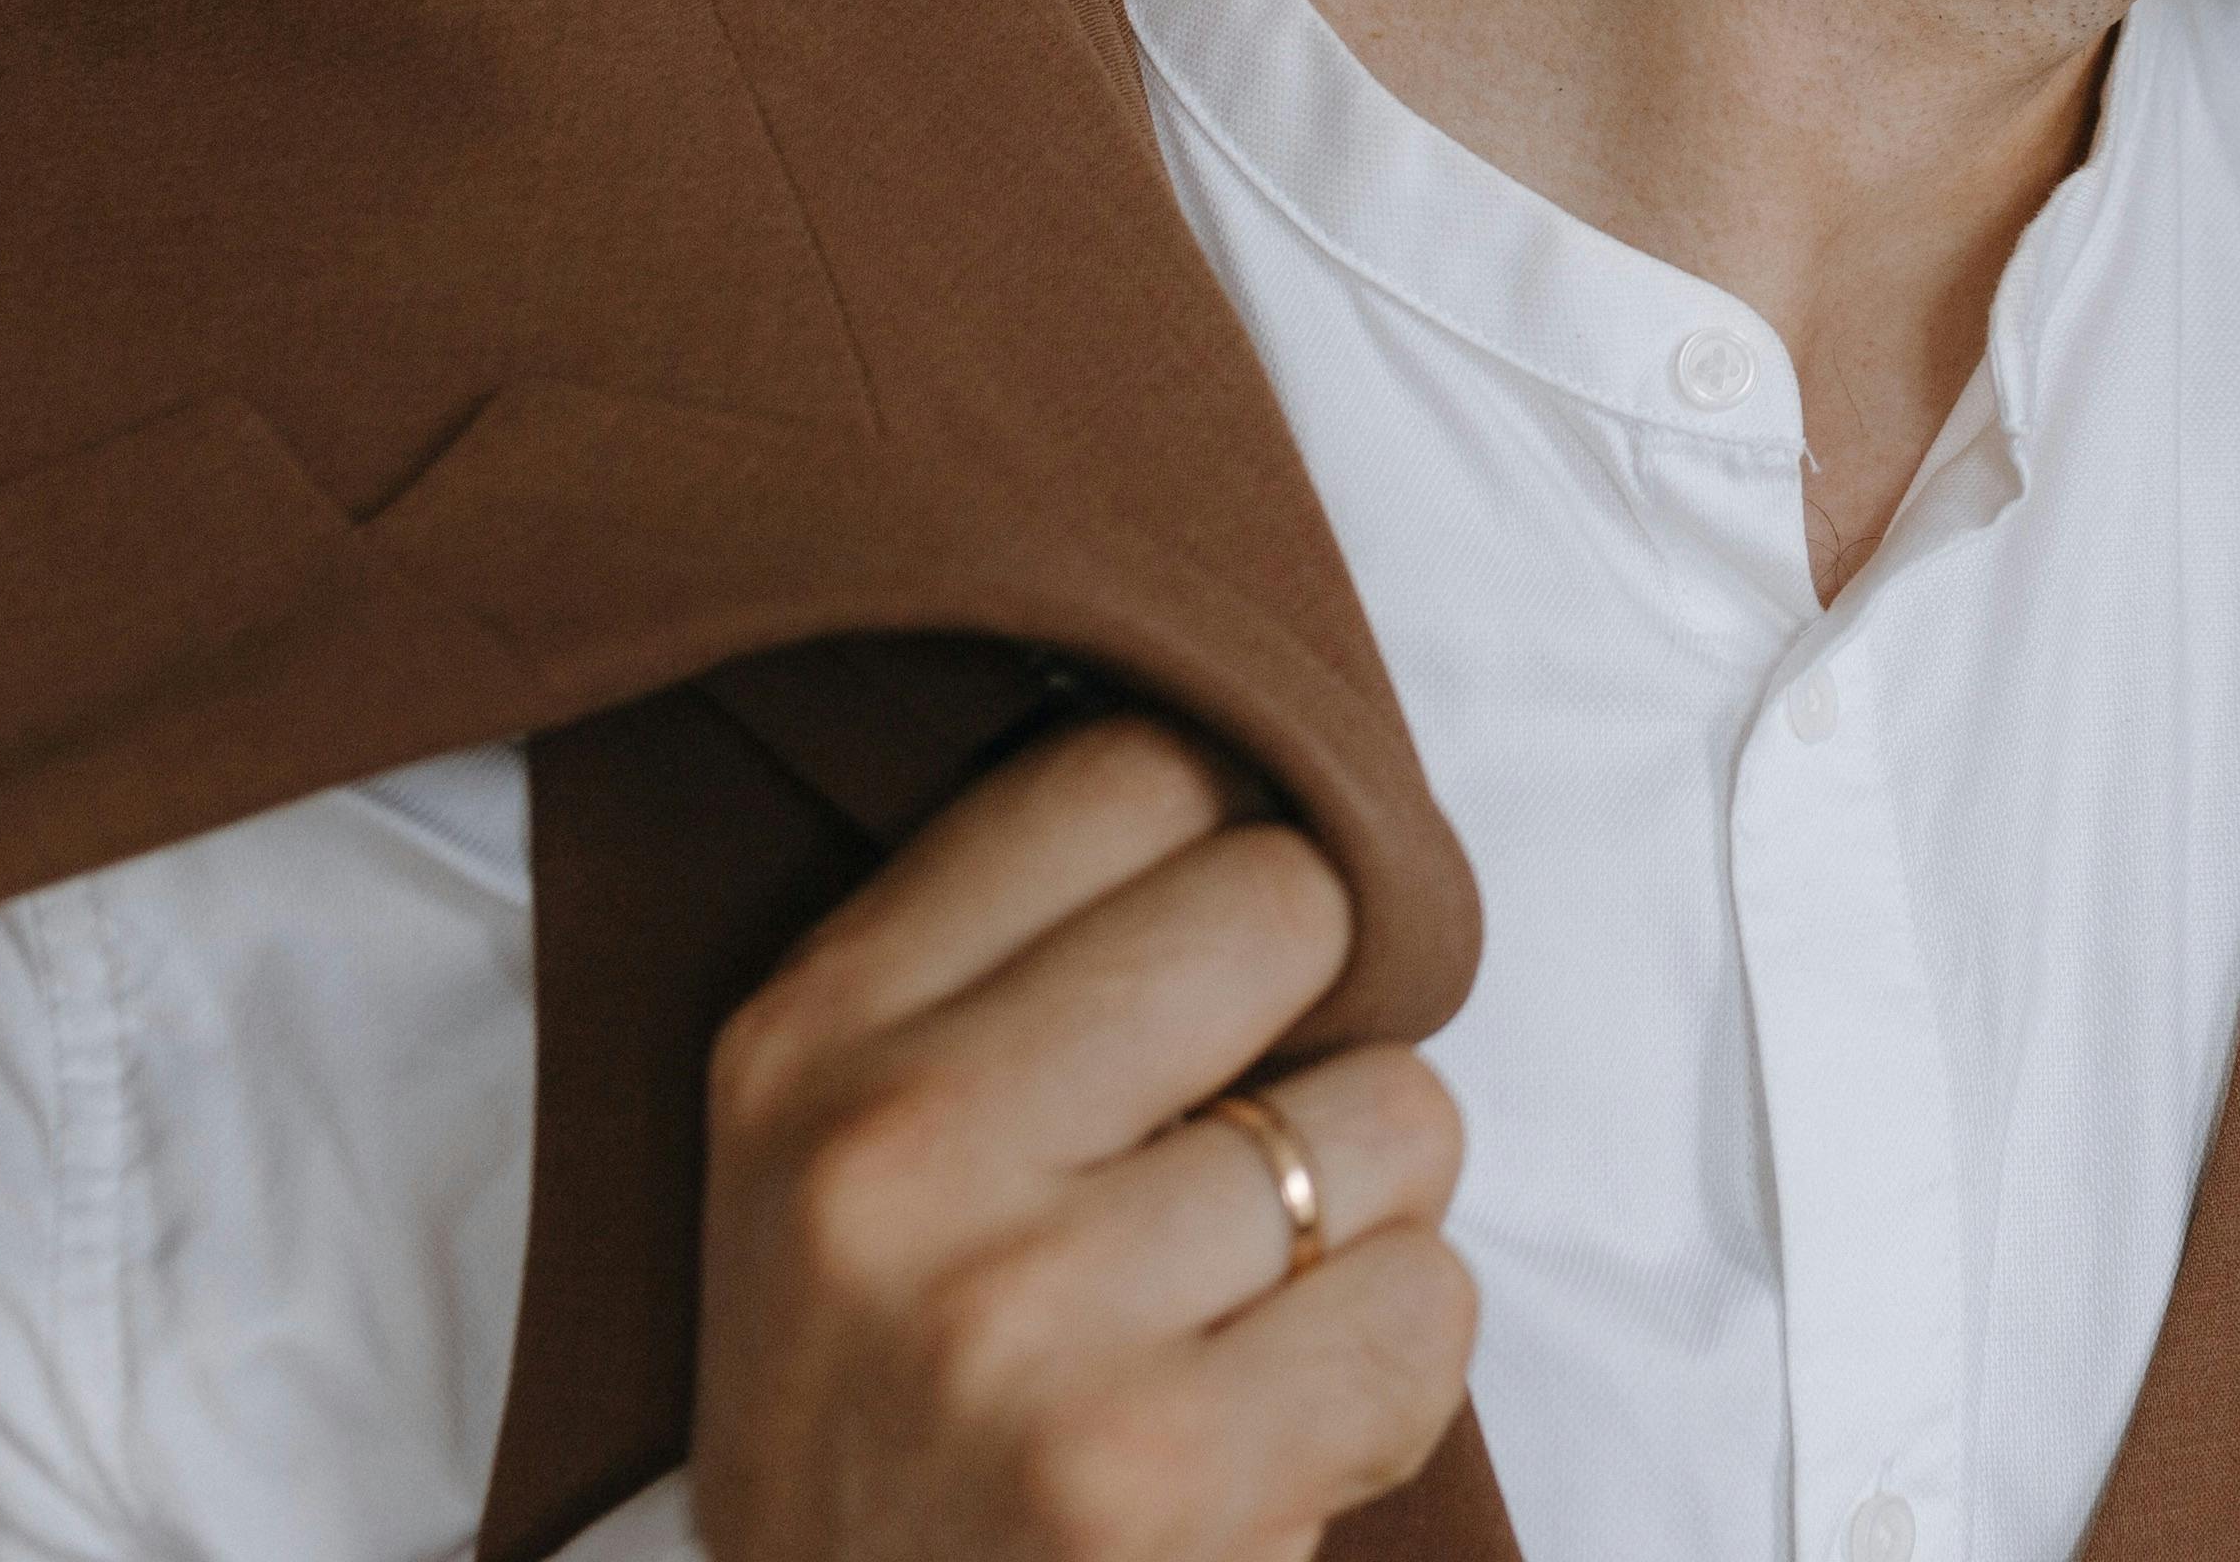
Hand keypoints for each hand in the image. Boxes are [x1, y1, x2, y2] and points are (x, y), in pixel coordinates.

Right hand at [692, 716, 1479, 1561]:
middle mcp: (890, 1155)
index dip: (1227, 857)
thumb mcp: (855, 1160)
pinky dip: (1386, 1379)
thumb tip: (1274, 773)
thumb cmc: (909, 1412)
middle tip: (1225, 1174)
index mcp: (809, 1038)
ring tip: (1226, 1330)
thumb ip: (1021, 965)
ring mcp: (1014, 1316)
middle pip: (1290, 903)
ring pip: (1400, 1114)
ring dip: (1364, 1231)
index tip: (1205, 979)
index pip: (1134, 769)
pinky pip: (1430, 1308)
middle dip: (1317, 1036)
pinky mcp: (1146, 1470)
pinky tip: (1259, 1438)